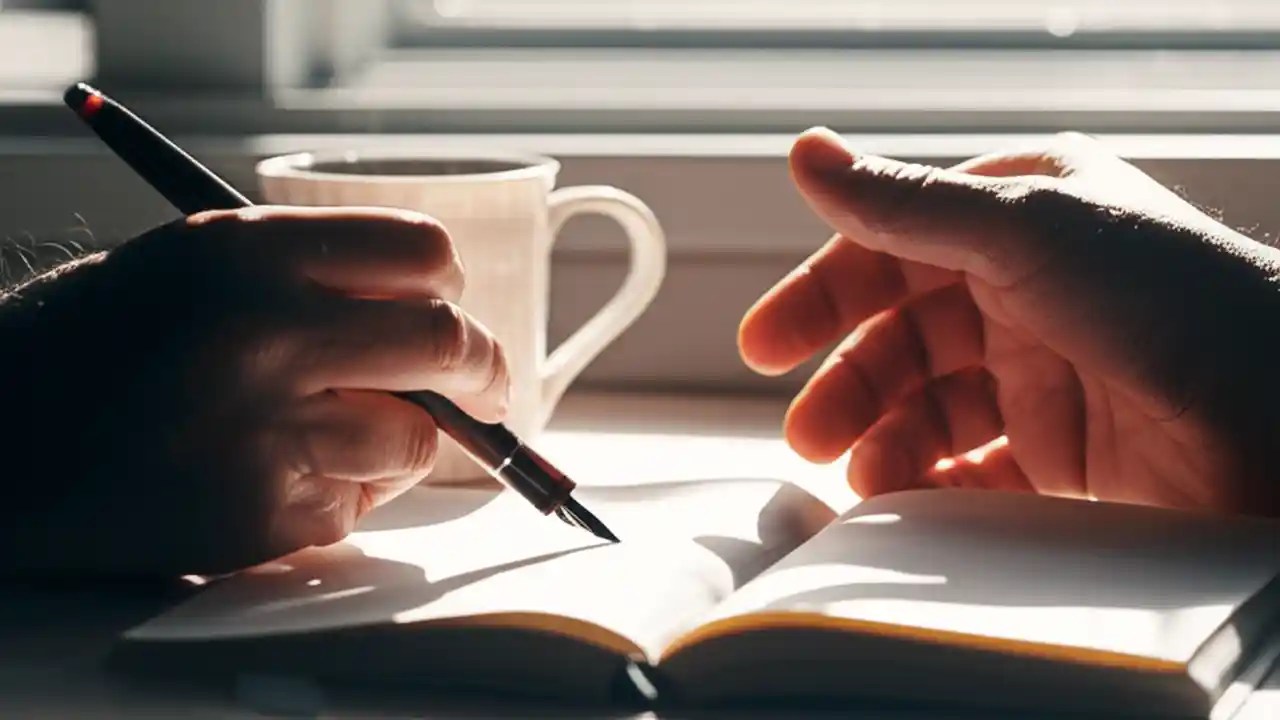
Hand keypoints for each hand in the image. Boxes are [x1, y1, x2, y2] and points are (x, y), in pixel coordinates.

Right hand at [0, 207, 508, 576]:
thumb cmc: (96, 345)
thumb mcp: (194, 264)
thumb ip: (313, 277)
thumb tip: (438, 312)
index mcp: (246, 251)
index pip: (422, 250)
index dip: (448, 284)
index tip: (453, 309)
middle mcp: (264, 334)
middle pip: (447, 341)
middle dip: (481, 371)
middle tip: (484, 390)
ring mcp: (265, 432)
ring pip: (414, 437)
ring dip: (399, 440)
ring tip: (325, 434)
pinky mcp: (260, 516)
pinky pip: (358, 503)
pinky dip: (342, 492)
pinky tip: (269, 474)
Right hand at [740, 129, 1279, 515]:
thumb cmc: (1176, 302)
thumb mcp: (1022, 230)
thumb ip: (903, 204)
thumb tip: (806, 153)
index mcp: (1016, 217)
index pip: (888, 248)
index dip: (821, 296)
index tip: (764, 346)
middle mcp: (1026, 289)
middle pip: (901, 336)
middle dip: (848, 383)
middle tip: (808, 433)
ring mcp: (1044, 372)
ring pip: (929, 407)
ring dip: (884, 440)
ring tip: (862, 477)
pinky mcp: (1063, 450)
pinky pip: (972, 468)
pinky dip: (934, 485)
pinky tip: (911, 501)